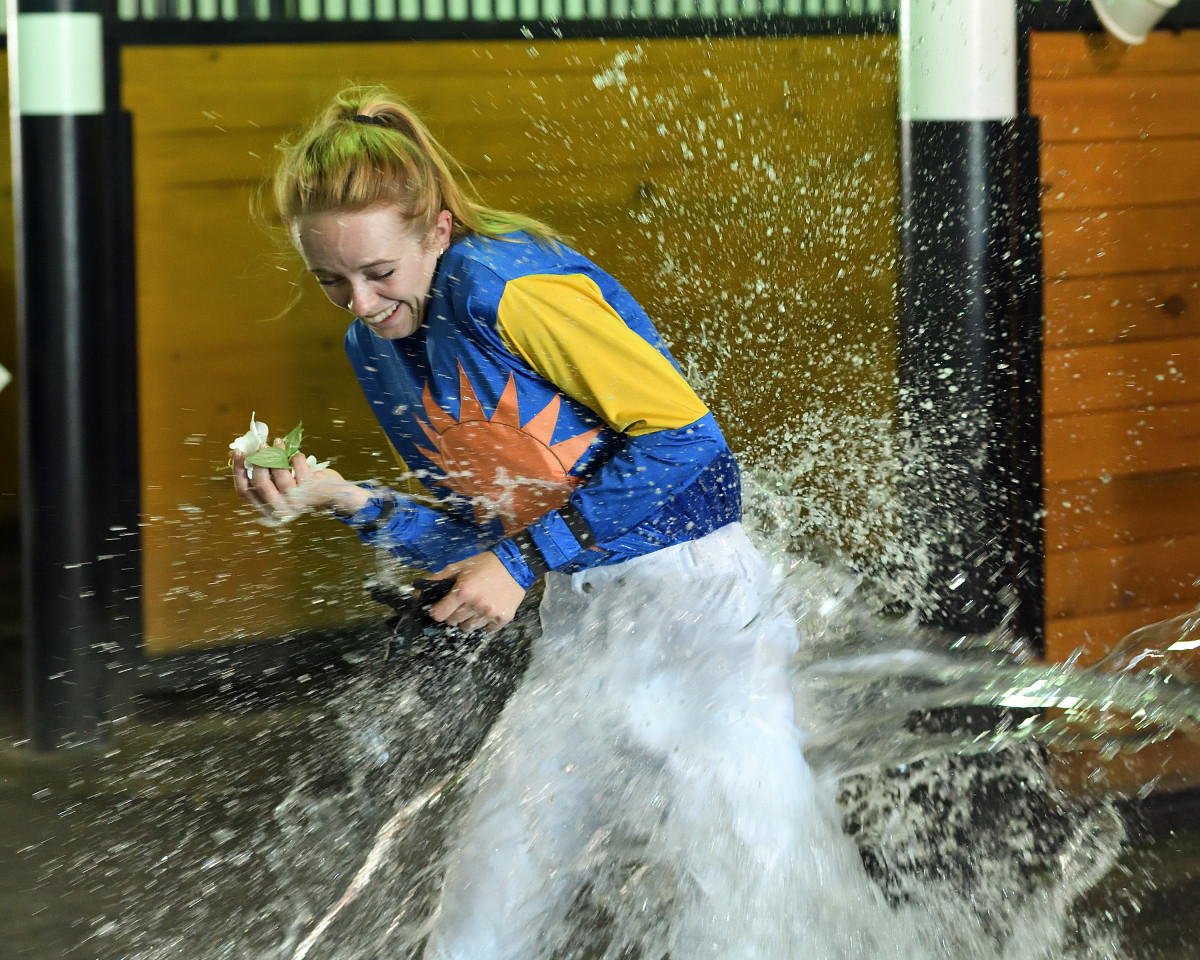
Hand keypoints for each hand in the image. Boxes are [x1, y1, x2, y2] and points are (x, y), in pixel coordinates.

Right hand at [231, 446, 369, 522]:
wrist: (334, 494)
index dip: (238, 472)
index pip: (245, 492)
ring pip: (278, 474)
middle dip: (259, 460)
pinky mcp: (309, 489)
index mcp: (268, 510)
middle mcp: (280, 510)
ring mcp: (295, 501)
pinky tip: (298, 457)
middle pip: (260, 484)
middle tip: (262, 445)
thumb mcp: (279, 483)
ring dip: (278, 453)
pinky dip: (296, 456)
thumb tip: (241, 451)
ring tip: (279, 442)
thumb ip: (263, 473)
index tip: (238, 453)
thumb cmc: (302, 486)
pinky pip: (296, 465)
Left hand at [428, 552, 526, 633]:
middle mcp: (475, 605)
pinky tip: (488, 611)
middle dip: (453, 614)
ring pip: (469, 628)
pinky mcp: (503, 618)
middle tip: (461, 605)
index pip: (440, 615)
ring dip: (469, 620)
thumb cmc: (485, 564)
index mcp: (463, 591)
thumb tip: (424, 585)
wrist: (515, 564)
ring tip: (475, 608)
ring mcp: (490, 613)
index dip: (438, 612)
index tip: (441, 609)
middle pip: (453, 622)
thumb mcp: (461, 566)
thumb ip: (441, 576)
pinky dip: (485, 623)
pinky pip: (487, 630)